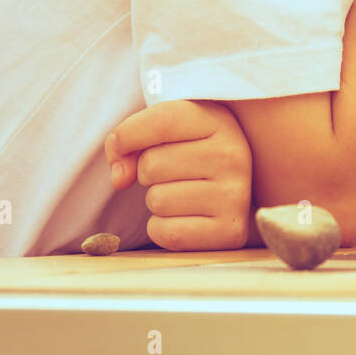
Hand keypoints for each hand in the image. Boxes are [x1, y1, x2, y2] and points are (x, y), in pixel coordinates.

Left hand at [104, 99, 252, 251]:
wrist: (232, 191)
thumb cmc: (192, 155)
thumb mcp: (167, 131)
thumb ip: (130, 138)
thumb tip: (120, 179)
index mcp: (219, 122)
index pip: (162, 121)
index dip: (129, 135)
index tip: (123, 146)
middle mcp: (233, 155)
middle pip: (151, 164)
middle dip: (147, 173)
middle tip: (170, 174)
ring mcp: (234, 195)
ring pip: (157, 200)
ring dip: (157, 202)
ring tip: (181, 195)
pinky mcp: (230, 232)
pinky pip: (168, 233)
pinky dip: (163, 229)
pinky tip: (184, 218)